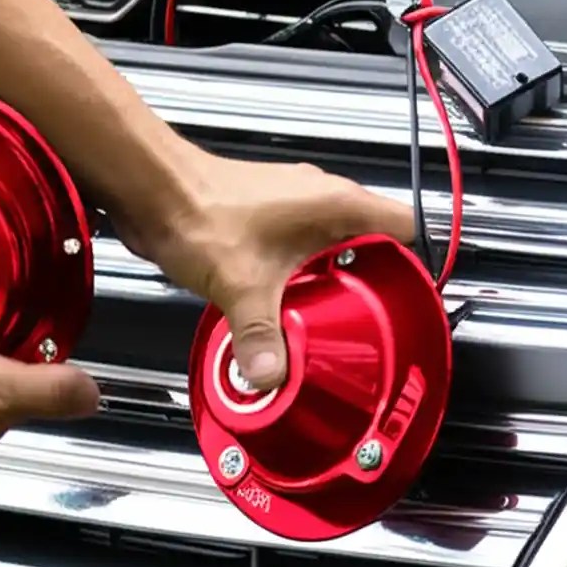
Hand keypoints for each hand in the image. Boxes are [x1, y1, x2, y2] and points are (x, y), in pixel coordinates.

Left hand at [115, 153, 413, 392]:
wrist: (153, 190)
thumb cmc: (199, 210)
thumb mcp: (241, 286)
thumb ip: (261, 338)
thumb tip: (274, 376)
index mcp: (336, 204)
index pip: (404, 226)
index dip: (413, 264)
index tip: (407, 299)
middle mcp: (321, 197)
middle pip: (371, 241)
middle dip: (370, 282)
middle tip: (367, 321)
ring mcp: (294, 203)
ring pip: (333, 244)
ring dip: (331, 279)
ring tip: (329, 318)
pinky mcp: (268, 214)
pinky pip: (301, 247)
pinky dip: (300, 274)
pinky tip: (287, 302)